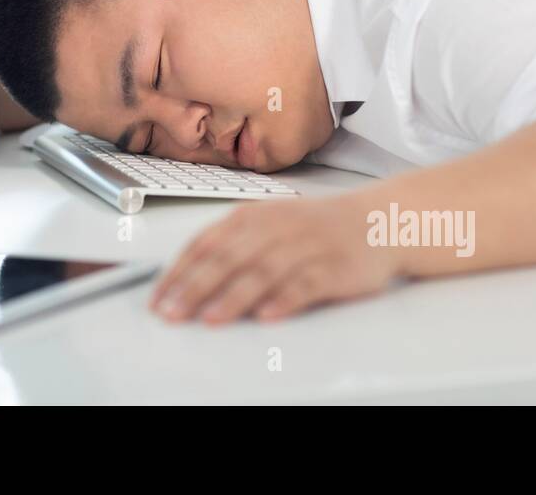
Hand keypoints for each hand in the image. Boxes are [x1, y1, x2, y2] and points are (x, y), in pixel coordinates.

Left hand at [150, 196, 400, 324]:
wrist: (377, 220)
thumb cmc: (314, 228)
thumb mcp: (267, 225)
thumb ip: (230, 246)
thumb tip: (183, 278)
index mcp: (252, 216)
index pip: (205, 243)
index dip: (178, 272)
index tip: (158, 298)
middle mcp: (275, 227)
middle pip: (228, 258)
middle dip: (195, 288)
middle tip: (173, 313)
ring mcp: (306, 246)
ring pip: (263, 272)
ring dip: (233, 296)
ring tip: (210, 318)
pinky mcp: (334, 268)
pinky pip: (306, 284)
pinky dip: (284, 300)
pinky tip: (267, 315)